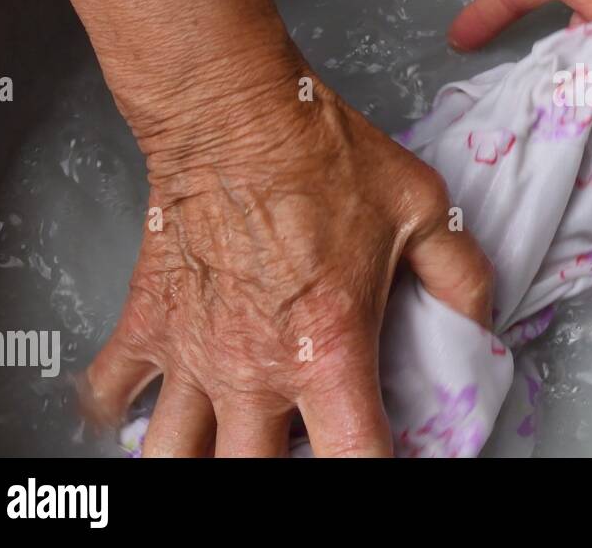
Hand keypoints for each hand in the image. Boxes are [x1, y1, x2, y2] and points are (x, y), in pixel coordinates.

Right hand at [79, 56, 491, 456]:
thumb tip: (480, 322)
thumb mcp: (424, 210)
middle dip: (280, 475)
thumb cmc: (321, 157)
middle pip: (253, 477)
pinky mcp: (147, 325)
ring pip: (173, 460)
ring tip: (229, 445)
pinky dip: (121, 413)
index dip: (378, 473)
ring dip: (198, 461)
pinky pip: (111, 395)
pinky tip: (149, 411)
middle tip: (302, 449)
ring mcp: (193, 354)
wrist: (235, 113)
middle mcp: (255, 369)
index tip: (382, 460)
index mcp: (330, 350)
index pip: (357, 461)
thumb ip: (462, 277)